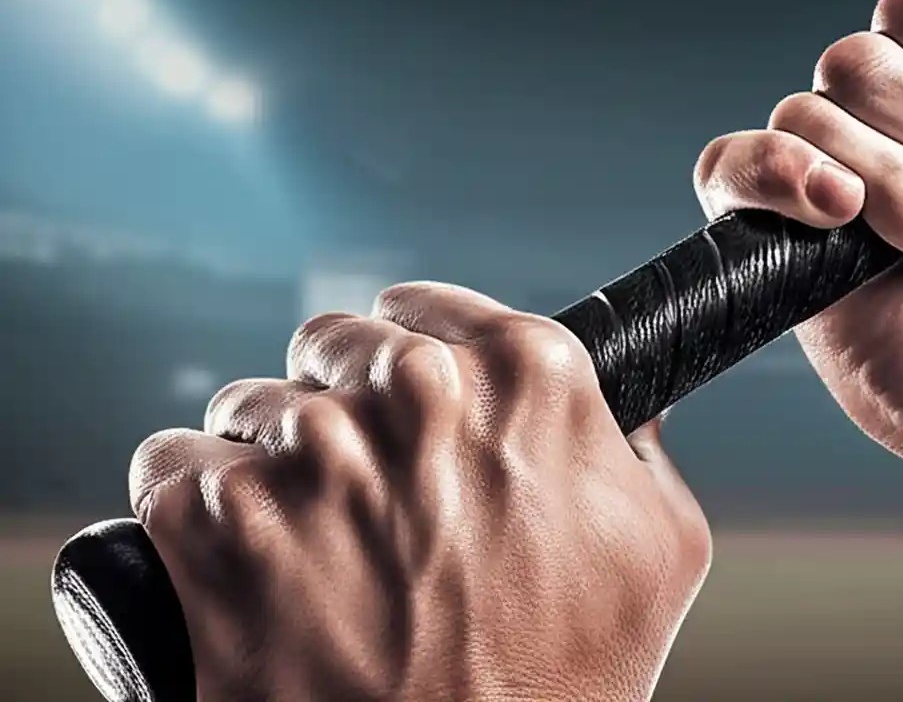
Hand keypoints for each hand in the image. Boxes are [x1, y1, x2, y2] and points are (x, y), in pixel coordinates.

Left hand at [128, 283, 711, 700]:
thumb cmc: (565, 677)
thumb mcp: (660, 547)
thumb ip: (632, 450)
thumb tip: (621, 404)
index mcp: (524, 378)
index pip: (422, 307)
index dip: (409, 354)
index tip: (399, 398)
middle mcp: (413, 393)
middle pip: (333, 345)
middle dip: (338, 400)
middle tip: (360, 485)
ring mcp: (308, 455)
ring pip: (251, 404)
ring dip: (267, 458)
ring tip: (308, 542)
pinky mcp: (213, 520)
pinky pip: (172, 465)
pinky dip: (195, 508)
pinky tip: (241, 560)